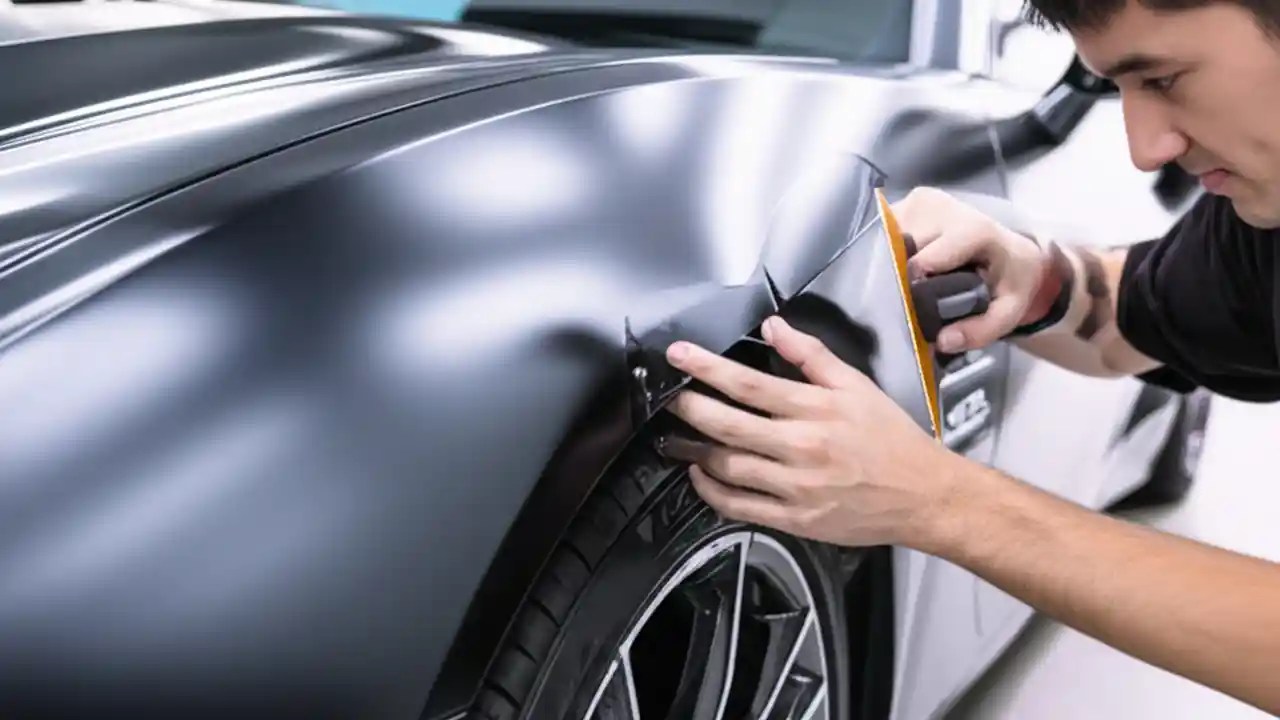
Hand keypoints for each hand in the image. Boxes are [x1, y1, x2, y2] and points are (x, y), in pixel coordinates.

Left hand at [660, 315, 965, 549]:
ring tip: (675, 438)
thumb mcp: (856, 385)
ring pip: (728, 467)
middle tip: (669, 398)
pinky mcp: (795, 519)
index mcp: (816, 410)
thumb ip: (810, 354)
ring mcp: (796, 488)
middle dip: (690, 408)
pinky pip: (740, 506)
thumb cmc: (892, 439)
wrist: (923, 495)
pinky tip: (701, 476)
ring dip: (693, 452)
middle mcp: (802, 448)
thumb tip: (774, 328)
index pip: (748, 384)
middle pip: (728, 426)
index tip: (679, 356)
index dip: (707, 368)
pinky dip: (712, 491)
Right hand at [892, 187, 1047, 352]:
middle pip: (899, 249)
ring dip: (885, 263)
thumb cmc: (1008, 281)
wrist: (1011, 250)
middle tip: (900, 302)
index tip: (909, 310)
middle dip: (895, 277)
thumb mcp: (1008, 311)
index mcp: (972, 231)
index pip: (924, 262)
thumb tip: (942, 341)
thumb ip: (981, 330)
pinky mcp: (908, 200)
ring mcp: (921, 200)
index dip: (911, 287)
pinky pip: (883, 229)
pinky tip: (892, 267)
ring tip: (896, 284)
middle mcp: (942, 208)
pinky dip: (883, 251)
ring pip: (884, 237)